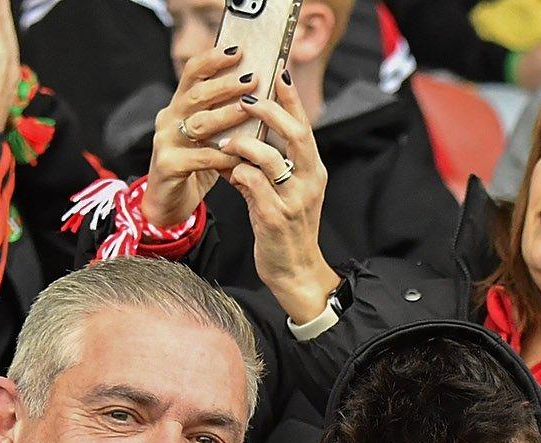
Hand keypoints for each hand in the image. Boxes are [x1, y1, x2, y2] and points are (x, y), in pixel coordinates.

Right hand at [141, 45, 261, 230]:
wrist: (167, 203)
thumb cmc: (194, 166)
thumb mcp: (208, 136)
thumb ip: (222, 114)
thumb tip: (256, 93)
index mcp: (180, 106)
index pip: (193, 73)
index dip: (213, 59)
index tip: (239, 50)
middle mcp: (169, 118)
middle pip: (196, 94)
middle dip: (225, 85)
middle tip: (252, 78)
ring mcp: (166, 141)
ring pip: (198, 123)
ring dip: (226, 116)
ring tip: (249, 110)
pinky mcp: (168, 166)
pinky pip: (200, 158)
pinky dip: (222, 156)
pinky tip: (240, 156)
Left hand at [224, 73, 339, 324]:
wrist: (295, 273)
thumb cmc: (285, 230)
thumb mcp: (282, 192)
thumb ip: (264, 166)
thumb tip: (238, 137)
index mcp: (314, 171)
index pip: (305, 126)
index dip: (291, 98)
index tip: (277, 70)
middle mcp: (310, 182)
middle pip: (295, 135)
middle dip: (269, 112)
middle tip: (246, 97)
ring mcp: (294, 200)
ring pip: (270, 159)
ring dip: (245, 144)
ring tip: (228, 140)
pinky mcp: (276, 218)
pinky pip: (252, 185)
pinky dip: (237, 173)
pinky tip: (226, 171)